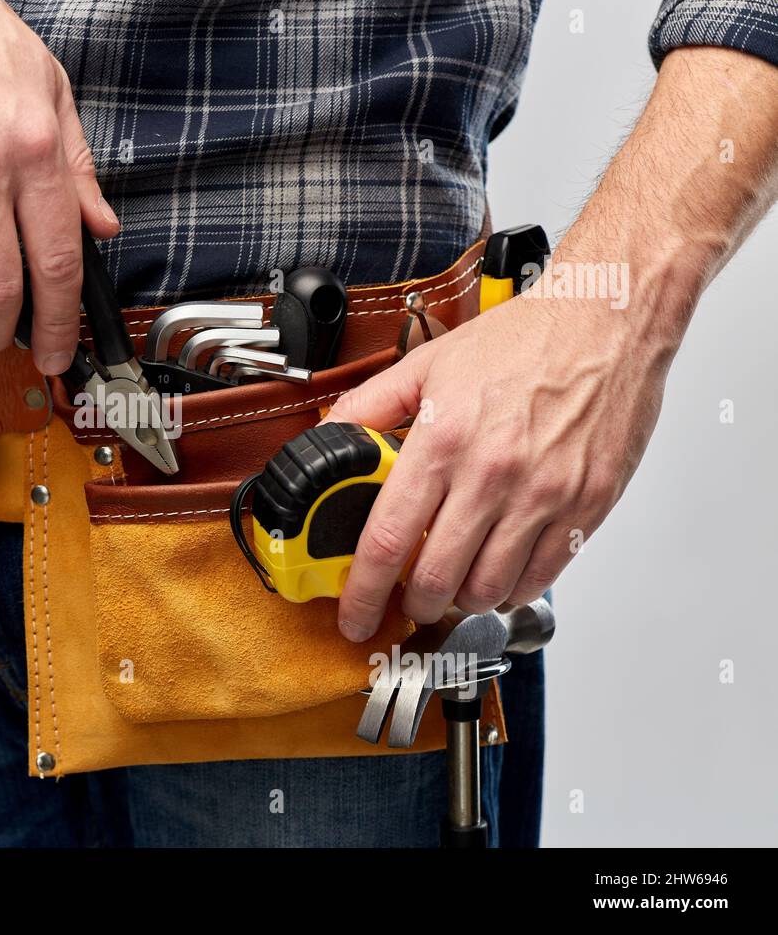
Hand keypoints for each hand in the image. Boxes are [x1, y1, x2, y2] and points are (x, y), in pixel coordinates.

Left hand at [321, 276, 672, 641]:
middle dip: (413, 603)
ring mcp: (543, 495)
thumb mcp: (427, 365)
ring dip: (462, 600)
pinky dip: (512, 588)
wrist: (607, 318)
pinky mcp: (587, 505)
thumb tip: (329, 437)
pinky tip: (500, 570)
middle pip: (437, 578)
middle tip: (407, 599)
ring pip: (488, 588)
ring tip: (454, 582)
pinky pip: (541, 577)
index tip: (354, 616)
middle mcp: (492, 473)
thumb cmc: (523, 339)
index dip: (363, 592)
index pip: (387, 540)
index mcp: (443, 440)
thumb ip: (369, 407)